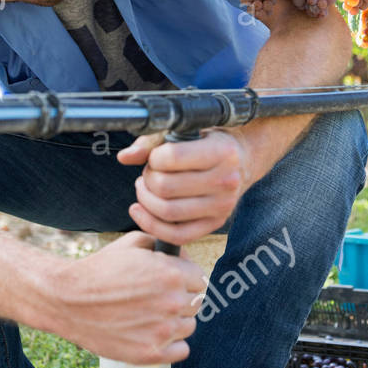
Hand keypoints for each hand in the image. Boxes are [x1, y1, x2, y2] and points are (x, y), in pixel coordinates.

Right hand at [50, 232, 206, 363]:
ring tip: (151, 315)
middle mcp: (172, 302)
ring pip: (189, 326)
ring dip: (176, 321)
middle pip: (195, 302)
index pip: (199, 278)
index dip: (184, 277)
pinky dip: (172, 344)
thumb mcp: (130, 244)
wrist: (67, 300)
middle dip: (180, 297)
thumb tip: (180, 254)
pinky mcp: (151, 353)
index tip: (171, 281)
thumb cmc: (98, 270)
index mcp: (171, 273)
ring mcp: (163, 330)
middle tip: (157, 298)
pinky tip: (153, 333)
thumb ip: (160, 244)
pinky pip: (182, 350)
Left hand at [116, 130, 249, 245]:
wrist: (242, 160)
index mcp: (222, 152)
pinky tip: (140, 211)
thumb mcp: (185, 132)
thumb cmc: (208, 142)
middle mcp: (226, 181)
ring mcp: (223, 206)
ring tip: (146, 188)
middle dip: (147, 179)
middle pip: (165, 187)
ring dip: (146, 200)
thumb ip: (152, 142)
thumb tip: (125, 157)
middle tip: (150, 172)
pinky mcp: (216, 223)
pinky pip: (176, 235)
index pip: (172, 157)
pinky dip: (151, 225)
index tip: (155, 156)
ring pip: (167, 212)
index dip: (153, 157)